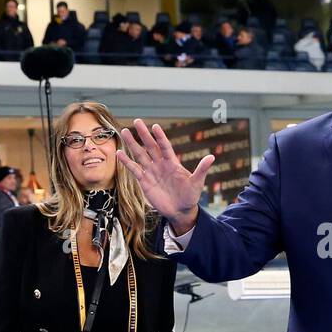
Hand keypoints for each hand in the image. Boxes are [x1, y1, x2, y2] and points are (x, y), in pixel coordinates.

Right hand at [116, 119, 214, 234]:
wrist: (180, 210)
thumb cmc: (190, 196)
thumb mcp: (197, 182)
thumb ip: (202, 169)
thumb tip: (212, 156)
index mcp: (172, 163)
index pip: (165, 146)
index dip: (160, 137)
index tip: (155, 126)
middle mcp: (160, 164)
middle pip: (150, 146)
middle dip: (144, 134)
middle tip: (137, 121)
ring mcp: (151, 171)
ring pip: (140, 154)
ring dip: (132, 144)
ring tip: (124, 131)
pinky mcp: (144, 181)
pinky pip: (134, 169)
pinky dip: (127, 162)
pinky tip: (119, 153)